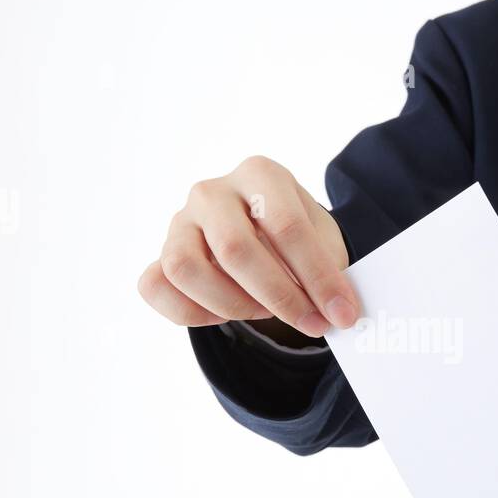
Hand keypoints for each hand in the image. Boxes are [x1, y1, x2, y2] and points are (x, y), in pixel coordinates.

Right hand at [139, 156, 358, 336]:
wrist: (267, 238)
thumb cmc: (297, 241)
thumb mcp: (323, 244)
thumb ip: (329, 273)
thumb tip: (338, 312)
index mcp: (260, 174)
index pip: (287, 226)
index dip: (318, 277)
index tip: (341, 314)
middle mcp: (213, 191)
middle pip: (235, 249)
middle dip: (279, 297)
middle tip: (310, 323)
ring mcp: (180, 221)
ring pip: (185, 268)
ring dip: (231, 304)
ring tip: (263, 310)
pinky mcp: (161, 253)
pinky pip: (156, 286)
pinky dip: (191, 312)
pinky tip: (223, 314)